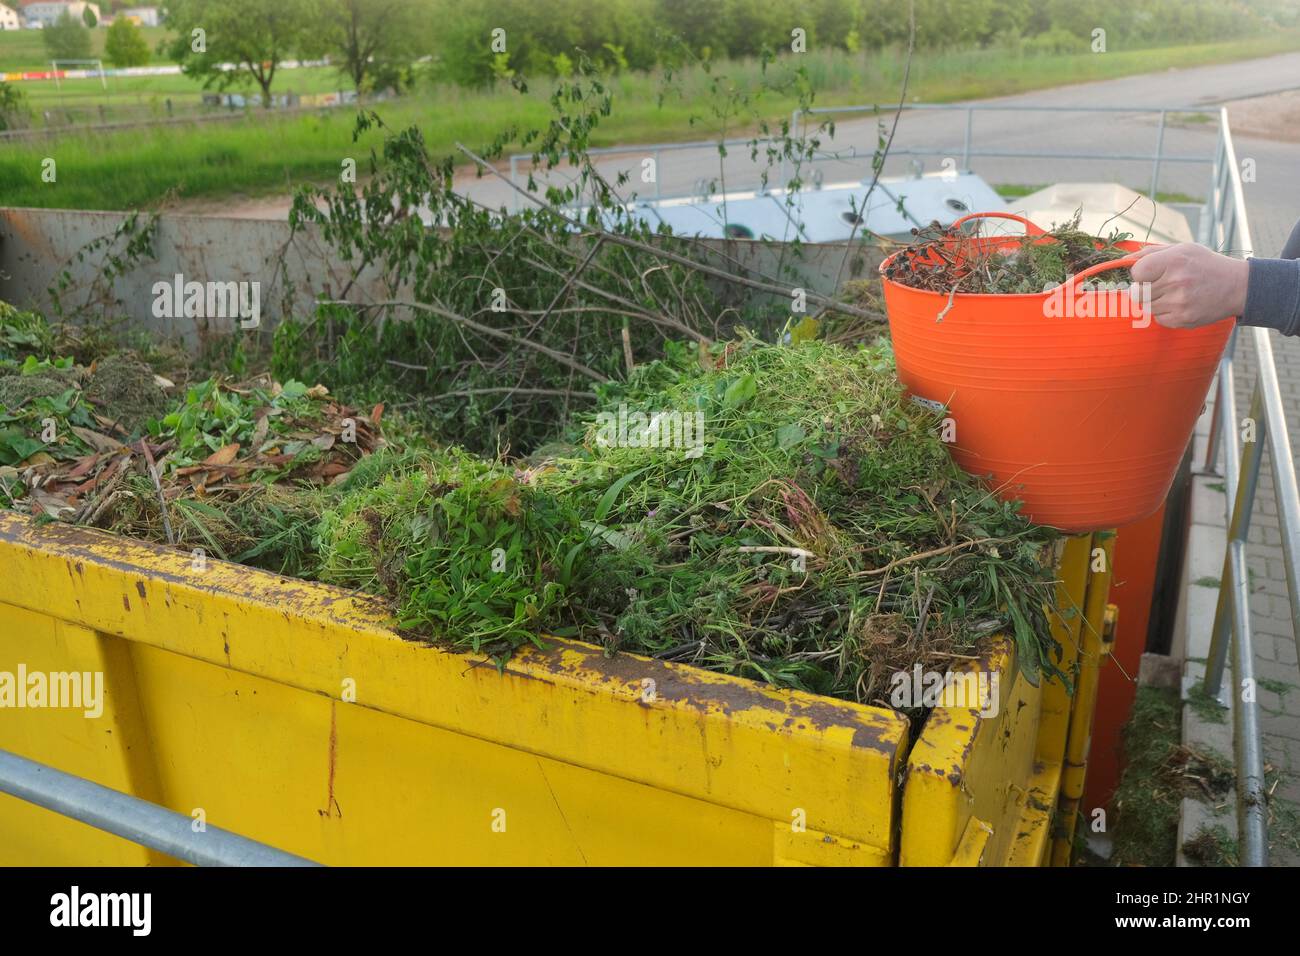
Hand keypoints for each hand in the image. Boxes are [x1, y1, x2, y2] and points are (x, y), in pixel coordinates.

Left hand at [1128, 243, 1246, 328]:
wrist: (1237, 286)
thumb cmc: (1205, 265)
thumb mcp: (1182, 249)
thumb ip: (1150, 253)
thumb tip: (1123, 261)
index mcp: (1174, 261)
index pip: (1136, 273)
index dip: (1139, 274)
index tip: (1149, 273)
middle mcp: (1176, 282)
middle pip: (1136, 294)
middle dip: (1144, 289)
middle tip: (1160, 284)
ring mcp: (1179, 303)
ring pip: (1146, 307)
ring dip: (1154, 301)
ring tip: (1173, 293)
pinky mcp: (1182, 319)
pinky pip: (1158, 318)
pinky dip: (1165, 312)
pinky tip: (1180, 303)